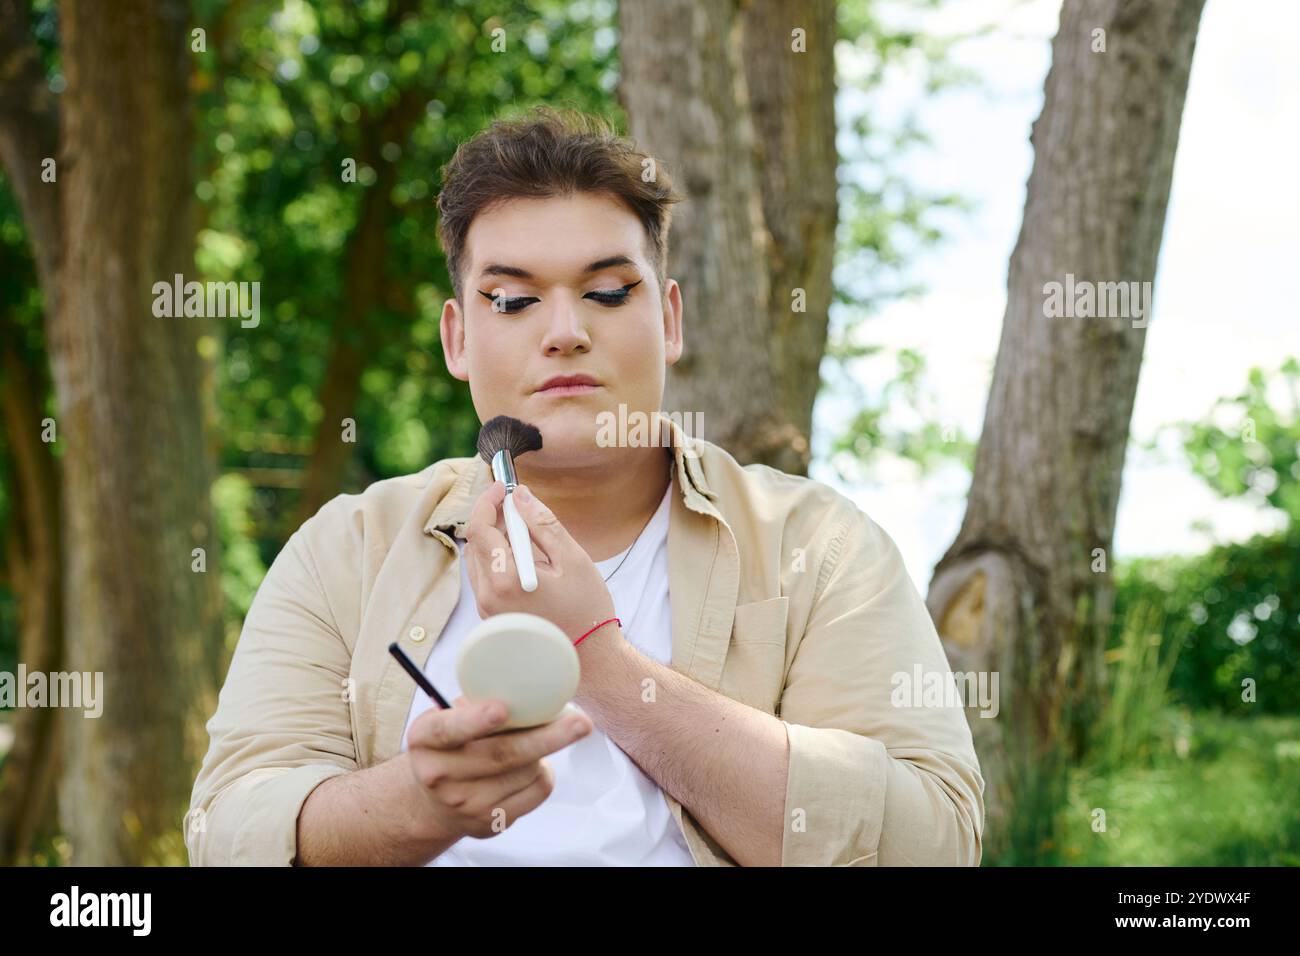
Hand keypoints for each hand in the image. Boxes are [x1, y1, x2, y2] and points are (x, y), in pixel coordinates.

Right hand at [405, 696, 592, 841]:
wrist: (432, 803)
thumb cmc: (452, 744)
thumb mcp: (448, 717)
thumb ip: (477, 703)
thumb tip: (531, 688)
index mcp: (424, 739)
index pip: (449, 729)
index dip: (476, 719)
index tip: (502, 709)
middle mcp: (439, 775)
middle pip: (501, 755)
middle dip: (546, 736)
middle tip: (581, 722)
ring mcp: (464, 804)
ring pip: (526, 771)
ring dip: (544, 750)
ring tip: (540, 736)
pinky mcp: (489, 823)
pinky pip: (536, 791)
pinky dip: (544, 773)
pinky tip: (533, 765)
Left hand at [463, 480, 617, 641]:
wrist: (589, 659)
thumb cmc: (586, 610)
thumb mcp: (572, 559)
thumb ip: (543, 524)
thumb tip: (521, 497)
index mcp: (505, 579)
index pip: (479, 528)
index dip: (488, 501)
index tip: (503, 487)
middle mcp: (488, 596)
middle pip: (476, 543)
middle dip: (493, 518)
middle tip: (520, 508)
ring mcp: (488, 610)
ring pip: (478, 561)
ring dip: (496, 540)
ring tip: (528, 537)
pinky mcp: (493, 618)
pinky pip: (485, 578)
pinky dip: (498, 560)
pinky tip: (526, 562)